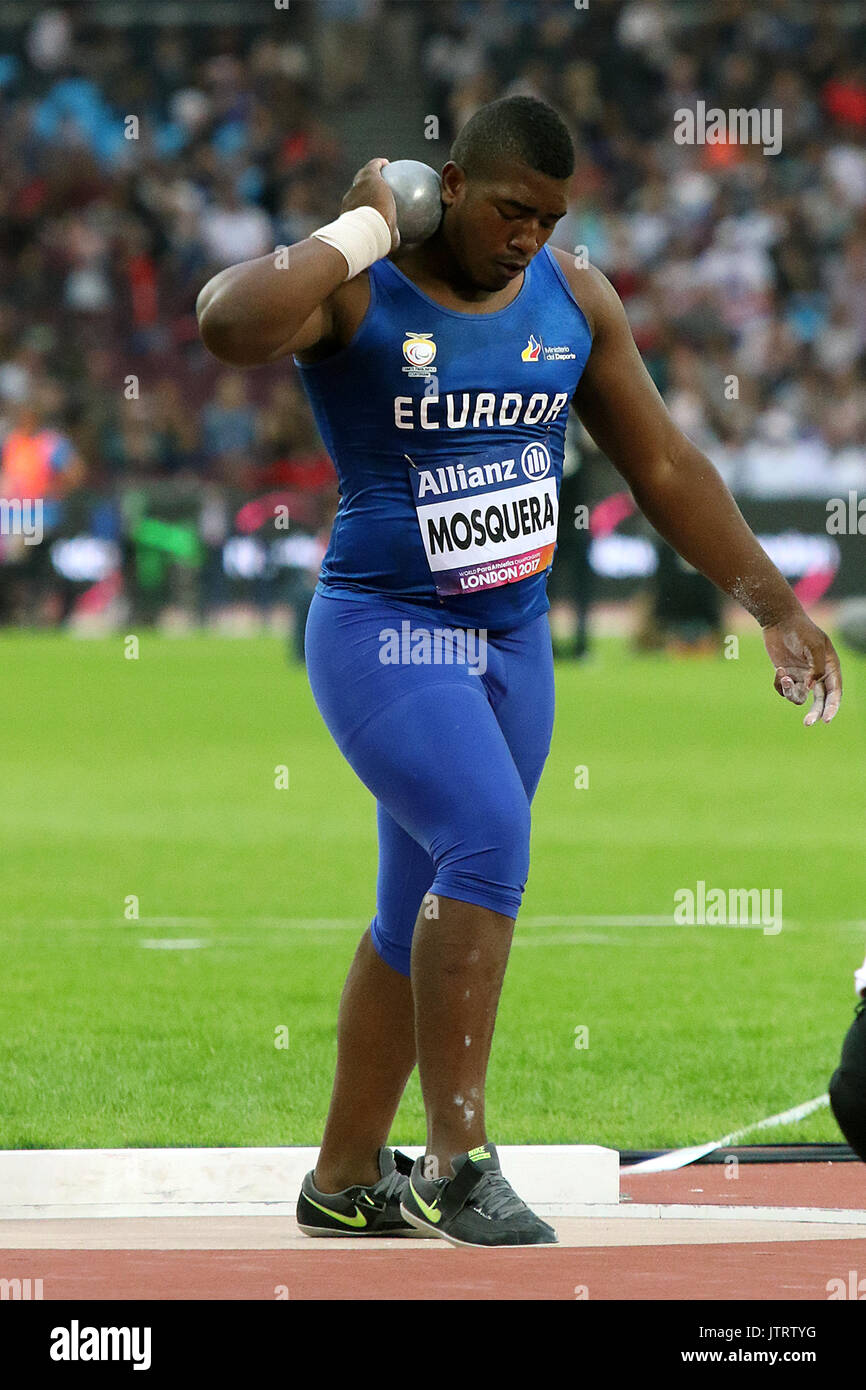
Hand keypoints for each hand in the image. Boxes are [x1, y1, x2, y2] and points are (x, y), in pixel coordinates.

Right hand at [342, 157, 399, 252]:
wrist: (367, 229)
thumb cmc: (376, 240)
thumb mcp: (387, 242)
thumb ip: (394, 237)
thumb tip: (409, 243)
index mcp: (353, 215)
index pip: (357, 208)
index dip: (362, 206)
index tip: (368, 206)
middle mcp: (351, 199)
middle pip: (356, 192)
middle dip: (362, 190)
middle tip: (370, 188)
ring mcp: (358, 188)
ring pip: (361, 177)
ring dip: (368, 172)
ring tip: (377, 169)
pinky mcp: (367, 178)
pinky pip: (373, 167)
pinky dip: (378, 164)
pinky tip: (387, 163)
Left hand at [762, 610, 841, 725]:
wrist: (779, 621)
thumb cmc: (800, 630)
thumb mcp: (813, 647)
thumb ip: (816, 668)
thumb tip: (812, 688)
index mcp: (830, 667)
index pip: (834, 692)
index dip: (832, 707)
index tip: (826, 720)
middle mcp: (817, 674)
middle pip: (819, 700)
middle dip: (814, 713)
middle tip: (807, 723)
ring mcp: (801, 675)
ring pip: (799, 697)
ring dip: (791, 691)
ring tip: (784, 676)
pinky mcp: (786, 675)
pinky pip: (784, 690)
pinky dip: (780, 685)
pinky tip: (779, 671)